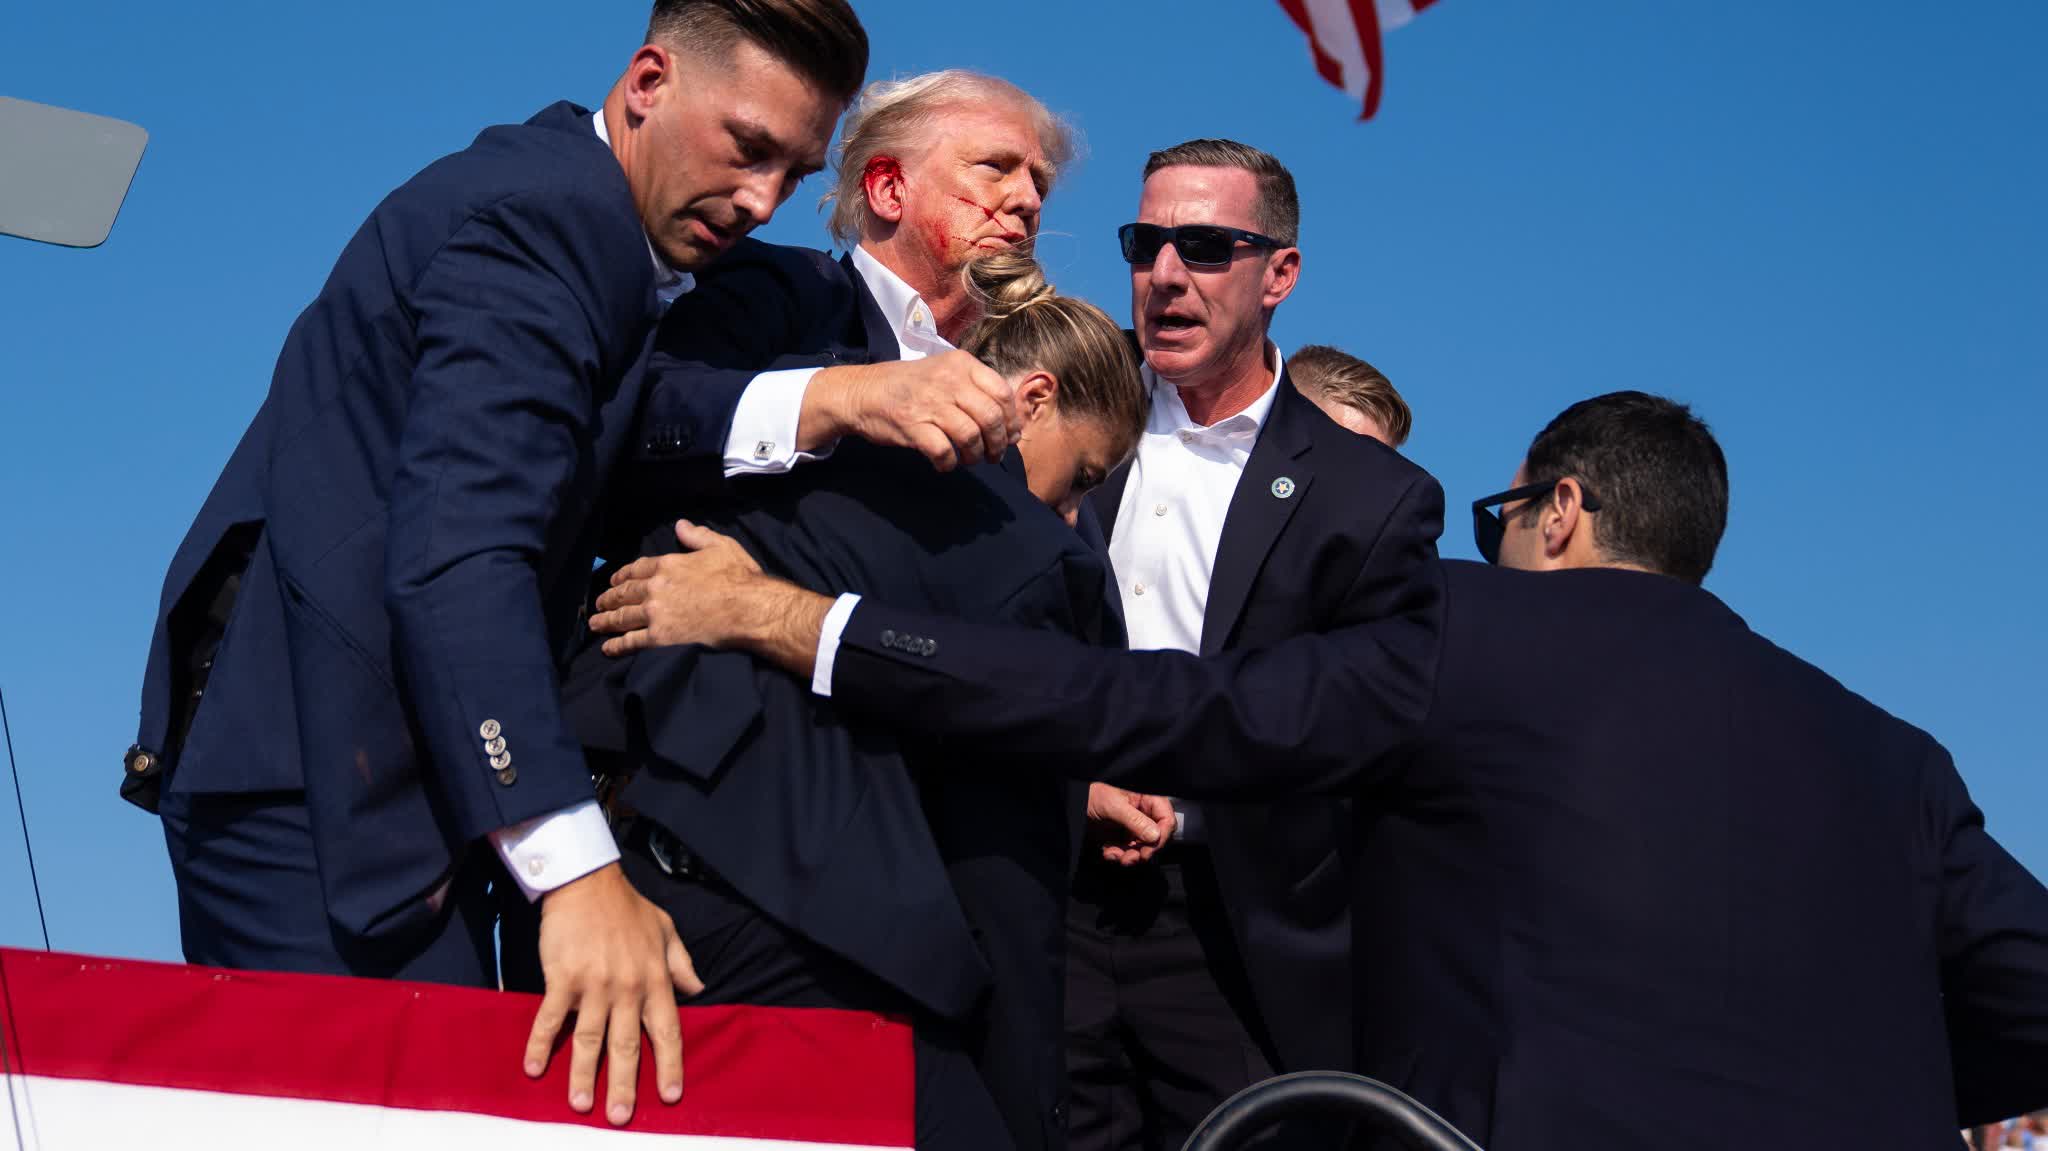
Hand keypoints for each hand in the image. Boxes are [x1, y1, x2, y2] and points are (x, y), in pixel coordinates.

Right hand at [522, 862, 703, 1125]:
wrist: (587, 882)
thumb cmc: (627, 907)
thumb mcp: (666, 930)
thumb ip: (681, 964)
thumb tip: (698, 990)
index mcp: (654, 980)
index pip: (666, 1030)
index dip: (669, 1064)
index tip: (671, 1096)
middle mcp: (627, 987)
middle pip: (627, 1045)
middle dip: (625, 1084)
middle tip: (621, 1118)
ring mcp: (594, 984)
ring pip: (590, 1039)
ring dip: (584, 1075)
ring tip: (580, 1105)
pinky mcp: (563, 978)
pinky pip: (551, 1018)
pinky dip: (541, 1044)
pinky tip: (534, 1068)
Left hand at [589, 521, 833, 677]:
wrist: (748, 609)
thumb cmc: (739, 577)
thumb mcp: (721, 546)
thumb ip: (697, 535)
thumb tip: (680, 524)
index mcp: (667, 564)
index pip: (636, 568)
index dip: (622, 575)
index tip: (614, 581)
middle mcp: (655, 588)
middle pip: (624, 593)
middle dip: (609, 598)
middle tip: (598, 604)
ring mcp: (655, 614)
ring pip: (623, 617)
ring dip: (606, 621)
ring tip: (595, 625)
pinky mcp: (660, 638)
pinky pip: (632, 641)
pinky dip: (617, 645)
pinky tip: (607, 648)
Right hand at [801, 351, 1018, 470]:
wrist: (862, 392)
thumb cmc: (909, 386)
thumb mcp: (945, 373)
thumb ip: (977, 393)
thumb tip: (1012, 429)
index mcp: (961, 364)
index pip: (1002, 392)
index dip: (1011, 419)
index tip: (1009, 436)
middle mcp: (949, 380)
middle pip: (991, 417)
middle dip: (998, 443)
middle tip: (992, 455)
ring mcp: (930, 403)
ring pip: (971, 436)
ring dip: (975, 455)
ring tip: (969, 459)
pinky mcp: (913, 425)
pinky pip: (944, 451)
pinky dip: (949, 463)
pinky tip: (945, 463)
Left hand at [1085, 782, 1176, 866]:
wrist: (1067, 802)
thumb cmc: (1090, 794)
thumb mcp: (1112, 805)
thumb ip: (1135, 820)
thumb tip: (1155, 836)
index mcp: (1145, 798)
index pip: (1166, 818)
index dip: (1162, 835)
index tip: (1151, 848)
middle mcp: (1141, 812)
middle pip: (1156, 837)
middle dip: (1145, 850)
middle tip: (1133, 858)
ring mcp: (1131, 826)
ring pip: (1142, 847)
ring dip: (1131, 856)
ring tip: (1117, 857)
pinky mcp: (1119, 837)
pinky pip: (1126, 851)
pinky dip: (1119, 855)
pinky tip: (1108, 852)